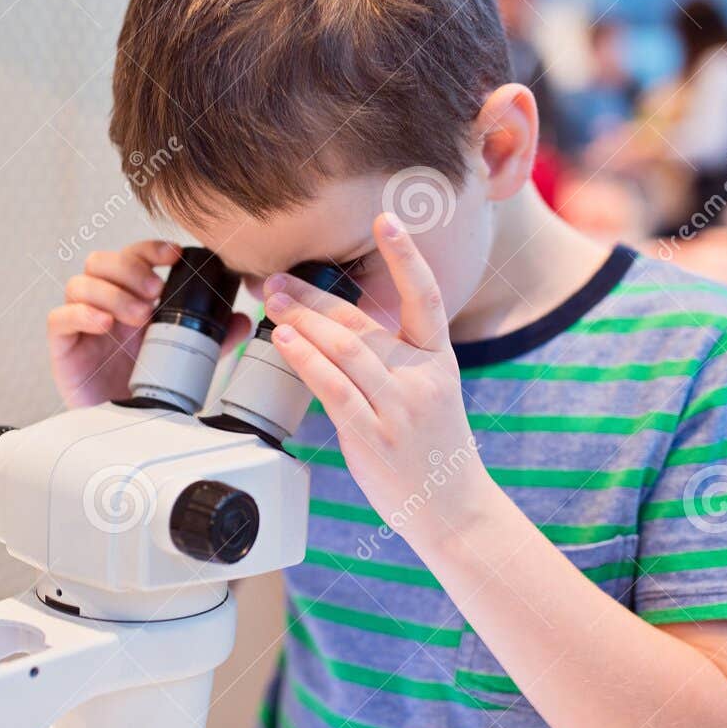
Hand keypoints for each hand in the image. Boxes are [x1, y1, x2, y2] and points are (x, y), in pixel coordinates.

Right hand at [48, 241, 249, 408]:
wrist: (126, 429)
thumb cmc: (149, 387)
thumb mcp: (186, 358)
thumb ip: (213, 339)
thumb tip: (242, 320)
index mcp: (130, 298)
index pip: (132, 256)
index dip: (149, 249)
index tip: (174, 256)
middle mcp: (103, 305)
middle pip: (101, 261)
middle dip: (130, 269)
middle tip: (155, 292)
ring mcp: (81, 323)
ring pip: (79, 283)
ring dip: (112, 293)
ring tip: (139, 316)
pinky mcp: (63, 347)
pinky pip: (59, 318)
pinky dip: (82, 314)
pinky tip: (105, 324)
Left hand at [264, 213, 490, 547]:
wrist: (454, 509)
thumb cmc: (434, 449)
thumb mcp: (430, 394)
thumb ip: (395, 360)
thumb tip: (336, 328)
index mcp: (439, 360)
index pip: (426, 297)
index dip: (407, 256)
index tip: (385, 218)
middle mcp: (422, 378)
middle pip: (362, 323)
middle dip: (314, 297)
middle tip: (276, 280)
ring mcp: (400, 408)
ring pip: (345, 350)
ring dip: (302, 322)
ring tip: (272, 304)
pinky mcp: (375, 437)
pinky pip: (335, 390)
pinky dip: (307, 362)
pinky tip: (285, 343)